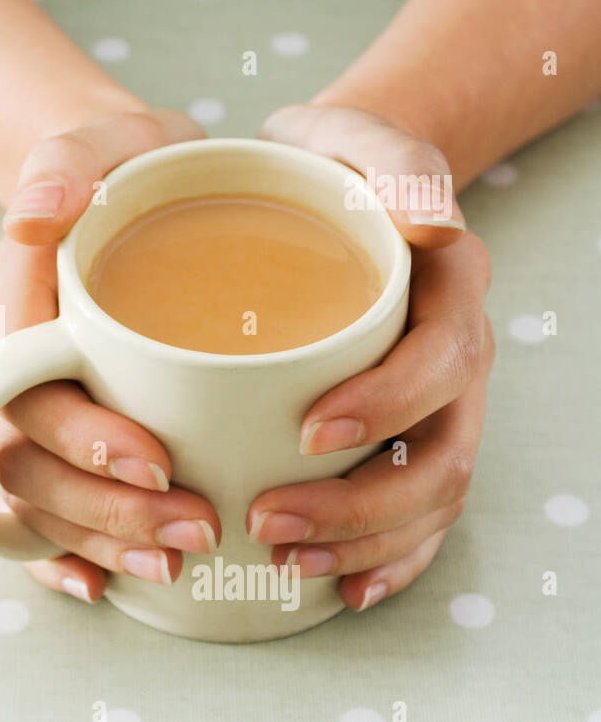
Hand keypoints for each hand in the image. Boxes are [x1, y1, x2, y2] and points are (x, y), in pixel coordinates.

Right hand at [0, 109, 219, 602]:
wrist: (133, 189)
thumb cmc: (125, 169)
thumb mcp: (104, 142)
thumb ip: (66, 158)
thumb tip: (32, 215)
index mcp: (14, 308)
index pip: (25, 392)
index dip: (80, 441)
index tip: (158, 459)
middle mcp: (13, 368)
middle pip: (29, 462)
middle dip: (106, 510)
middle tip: (197, 528)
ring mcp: (35, 408)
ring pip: (37, 499)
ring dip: (102, 541)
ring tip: (183, 556)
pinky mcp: (67, 436)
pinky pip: (41, 513)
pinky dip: (63, 556)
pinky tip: (105, 585)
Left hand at [249, 104, 494, 610]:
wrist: (335, 185)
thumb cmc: (329, 162)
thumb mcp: (352, 134)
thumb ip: (392, 155)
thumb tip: (432, 220)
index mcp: (446, 291)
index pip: (437, 363)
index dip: (384, 406)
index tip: (305, 431)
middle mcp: (454, 355)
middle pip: (438, 454)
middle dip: (359, 503)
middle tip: (267, 521)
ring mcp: (437, 404)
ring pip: (430, 497)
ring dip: (364, 543)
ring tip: (286, 560)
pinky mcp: (406, 434)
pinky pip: (418, 513)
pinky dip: (387, 557)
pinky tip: (338, 586)